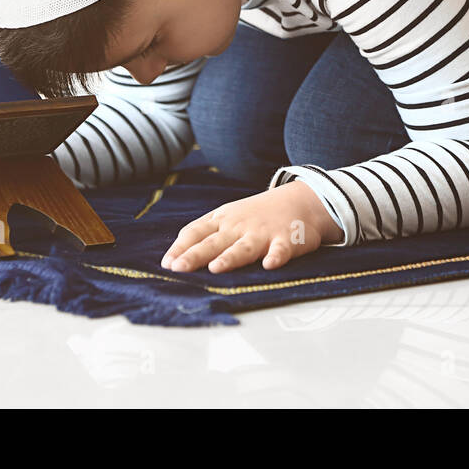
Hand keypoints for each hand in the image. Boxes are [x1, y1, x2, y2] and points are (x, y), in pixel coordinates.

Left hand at [161, 181, 341, 272]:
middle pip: (213, 243)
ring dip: (230, 258)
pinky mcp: (287, 240)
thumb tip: (171, 260)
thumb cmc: (256, 214)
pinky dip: (276, 257)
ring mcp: (262, 233)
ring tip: (216, 268)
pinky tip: (269, 265)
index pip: (195, 232)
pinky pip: (280, 250)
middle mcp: (239, 227)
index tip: (167, 264)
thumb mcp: (227, 217)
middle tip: (179, 268)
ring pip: (243, 248)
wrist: (300, 200)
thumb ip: (202, 235)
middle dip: (195, 255)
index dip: (180, 248)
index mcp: (222, 221)